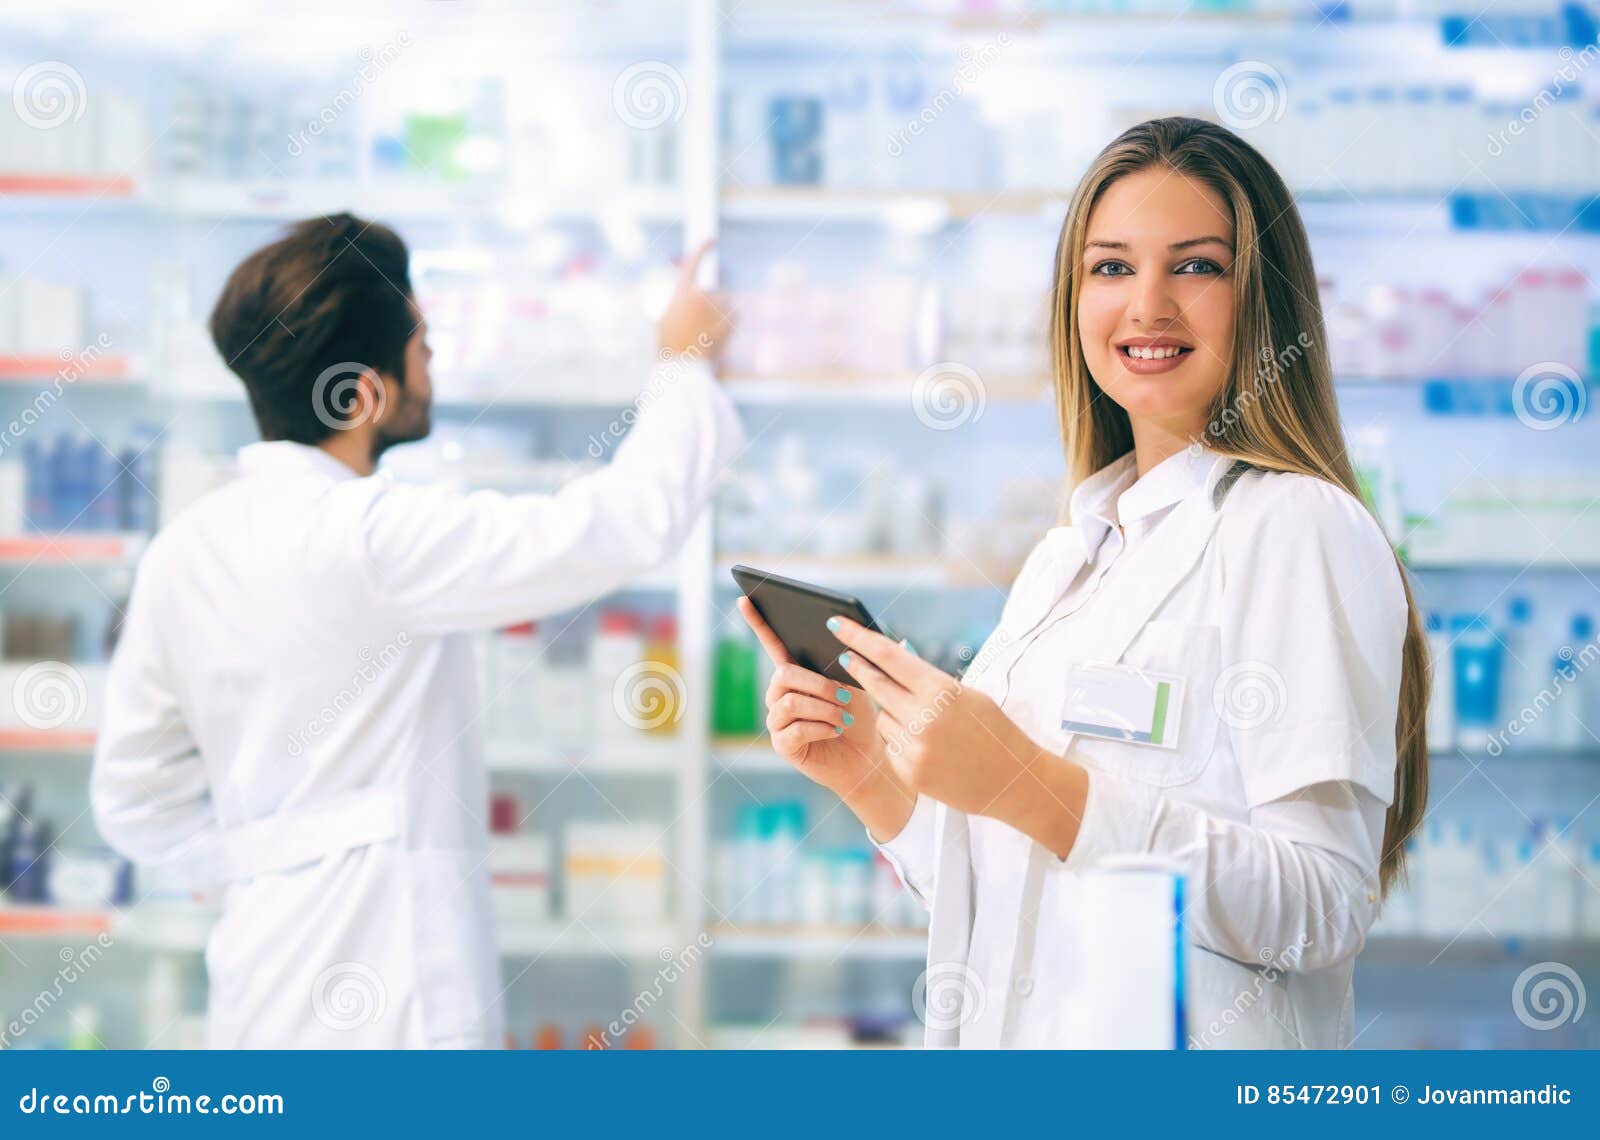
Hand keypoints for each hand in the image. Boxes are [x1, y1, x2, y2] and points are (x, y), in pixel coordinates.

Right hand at [658, 239, 730, 359]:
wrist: (683, 368)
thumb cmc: (670, 347)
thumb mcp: (666, 318)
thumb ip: (680, 302)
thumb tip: (693, 295)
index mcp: (681, 293)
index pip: (693, 263)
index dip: (702, 249)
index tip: (711, 239)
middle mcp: (701, 295)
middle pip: (712, 291)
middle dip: (709, 304)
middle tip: (696, 327)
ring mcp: (717, 308)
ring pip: (724, 302)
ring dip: (719, 313)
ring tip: (706, 334)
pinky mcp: (730, 321)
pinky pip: (734, 313)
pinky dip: (730, 321)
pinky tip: (718, 336)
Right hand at [737, 597, 913, 841]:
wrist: (868, 760)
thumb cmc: (863, 719)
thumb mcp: (864, 683)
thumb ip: (870, 661)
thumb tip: (902, 640)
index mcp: (797, 673)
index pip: (772, 643)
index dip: (758, 622)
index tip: (744, 599)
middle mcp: (780, 694)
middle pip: (785, 674)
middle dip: (819, 683)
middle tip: (845, 695)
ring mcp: (778, 720)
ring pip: (792, 701)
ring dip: (824, 707)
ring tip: (843, 717)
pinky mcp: (783, 744)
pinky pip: (796, 729)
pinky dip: (822, 728)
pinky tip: (835, 731)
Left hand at [828, 615, 1086, 849]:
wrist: (1011, 781)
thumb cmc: (992, 730)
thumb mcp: (966, 694)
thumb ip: (928, 677)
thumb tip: (897, 651)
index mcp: (940, 690)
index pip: (888, 656)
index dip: (858, 638)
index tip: (836, 625)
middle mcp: (923, 717)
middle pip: (874, 684)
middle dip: (857, 668)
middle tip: (843, 657)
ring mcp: (914, 747)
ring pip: (881, 718)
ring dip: (891, 713)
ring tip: (925, 724)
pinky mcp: (908, 771)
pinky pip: (890, 745)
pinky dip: (901, 740)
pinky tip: (928, 748)